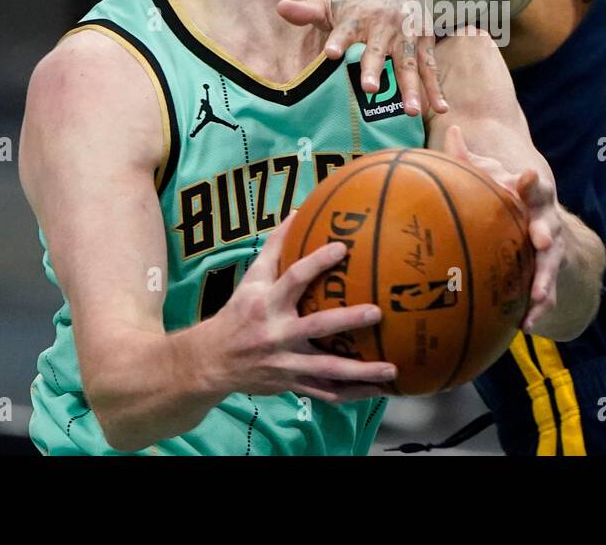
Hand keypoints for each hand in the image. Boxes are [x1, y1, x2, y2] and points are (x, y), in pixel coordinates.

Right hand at [204, 213, 397, 402]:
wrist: (213, 362)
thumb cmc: (239, 313)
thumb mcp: (251, 278)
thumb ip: (276, 246)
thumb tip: (297, 211)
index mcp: (267, 304)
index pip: (293, 279)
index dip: (317, 262)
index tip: (342, 248)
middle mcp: (278, 334)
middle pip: (317, 328)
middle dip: (348, 320)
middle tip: (377, 312)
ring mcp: (287, 363)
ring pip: (327, 369)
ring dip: (361, 372)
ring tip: (392, 369)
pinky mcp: (293, 384)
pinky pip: (327, 392)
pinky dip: (353, 394)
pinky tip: (380, 390)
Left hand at [276, 0, 446, 116]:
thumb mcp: (333, 0)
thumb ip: (307, 10)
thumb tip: (279, 7)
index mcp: (357, 16)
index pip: (345, 29)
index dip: (338, 40)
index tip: (330, 54)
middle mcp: (383, 26)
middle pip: (378, 49)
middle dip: (375, 67)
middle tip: (370, 88)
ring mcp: (407, 36)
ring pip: (409, 64)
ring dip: (412, 87)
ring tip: (412, 111)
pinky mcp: (424, 43)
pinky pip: (430, 68)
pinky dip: (437, 88)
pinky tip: (442, 109)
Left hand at [443, 126, 562, 333]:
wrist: (541, 225)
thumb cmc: (506, 196)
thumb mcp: (490, 175)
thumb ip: (470, 158)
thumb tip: (450, 127)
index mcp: (533, 197)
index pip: (535, 186)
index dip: (532, 182)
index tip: (526, 176)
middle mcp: (547, 222)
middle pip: (551, 226)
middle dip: (546, 232)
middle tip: (540, 238)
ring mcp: (550, 252)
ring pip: (551, 267)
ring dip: (545, 281)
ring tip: (537, 297)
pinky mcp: (546, 276)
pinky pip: (544, 296)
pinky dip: (536, 310)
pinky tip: (524, 327)